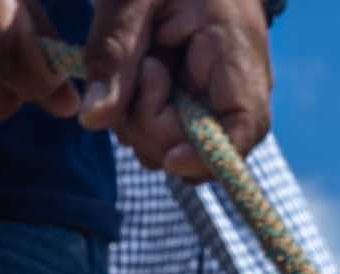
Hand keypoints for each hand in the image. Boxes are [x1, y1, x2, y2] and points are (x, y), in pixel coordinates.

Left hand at [71, 0, 270, 177]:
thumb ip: (113, 53)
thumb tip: (93, 118)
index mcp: (235, 48)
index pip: (246, 126)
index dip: (210, 156)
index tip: (170, 159)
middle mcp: (233, 83)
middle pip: (196, 148)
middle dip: (151, 124)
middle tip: (141, 67)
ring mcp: (212, 97)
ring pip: (170, 147)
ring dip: (137, 119)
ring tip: (140, 63)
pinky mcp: (190, 104)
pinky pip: (161, 135)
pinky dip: (137, 116)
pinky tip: (139, 77)